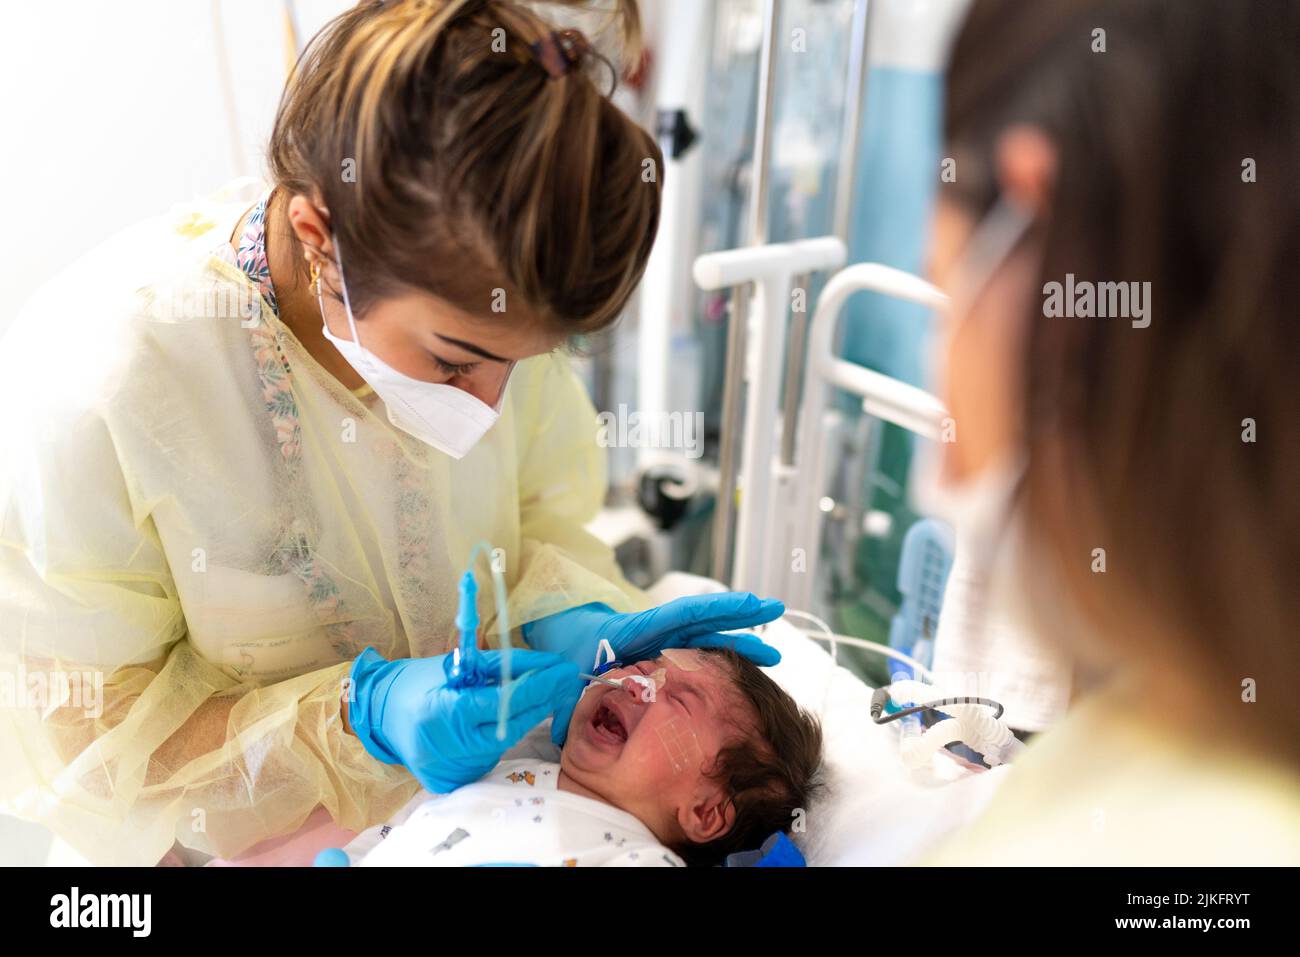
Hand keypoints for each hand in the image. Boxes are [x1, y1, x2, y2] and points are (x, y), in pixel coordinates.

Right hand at [348, 647, 576, 792]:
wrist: (381, 714)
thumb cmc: (422, 682)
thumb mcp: (460, 666)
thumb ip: (504, 665)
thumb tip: (546, 664)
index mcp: (444, 711)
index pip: (503, 702)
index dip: (536, 687)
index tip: (561, 671)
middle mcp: (445, 746)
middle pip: (509, 729)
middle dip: (537, 705)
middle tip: (559, 684)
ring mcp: (447, 769)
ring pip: (501, 745)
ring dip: (517, 722)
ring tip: (523, 700)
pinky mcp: (447, 783)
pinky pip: (485, 759)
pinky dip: (495, 740)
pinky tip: (492, 725)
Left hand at [522, 592, 784, 744]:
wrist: (559, 638)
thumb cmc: (563, 654)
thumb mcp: (564, 679)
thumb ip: (571, 703)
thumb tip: (571, 728)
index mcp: (632, 632)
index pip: (677, 615)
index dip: (712, 609)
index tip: (745, 604)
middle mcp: (654, 632)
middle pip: (701, 620)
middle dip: (738, 616)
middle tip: (773, 609)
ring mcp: (662, 640)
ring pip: (706, 638)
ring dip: (738, 641)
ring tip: (772, 652)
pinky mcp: (663, 652)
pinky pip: (698, 652)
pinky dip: (722, 658)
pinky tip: (744, 670)